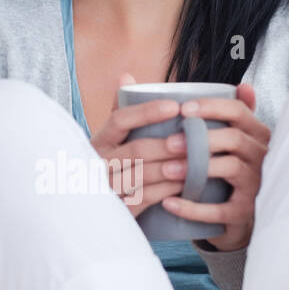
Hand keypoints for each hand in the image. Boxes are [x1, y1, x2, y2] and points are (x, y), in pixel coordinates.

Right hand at [90, 73, 195, 220]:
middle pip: (135, 149)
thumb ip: (120, 112)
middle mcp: (99, 164)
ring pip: (142, 175)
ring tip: (196, 161)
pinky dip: (168, 190)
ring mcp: (107, 189)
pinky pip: (145, 198)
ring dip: (172, 168)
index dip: (147, 112)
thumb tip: (126, 76)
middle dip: (166, 145)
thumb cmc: (110, 168)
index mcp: (98, 142)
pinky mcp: (118, 211)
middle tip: (191, 140)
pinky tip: (186, 184)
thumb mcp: (109, 142)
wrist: (92, 213)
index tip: (175, 107)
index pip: (119, 120)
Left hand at [160, 83, 270, 250]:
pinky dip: (192, 208)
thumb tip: (243, 85)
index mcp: (256, 134)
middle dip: (199, 138)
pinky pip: (219, 210)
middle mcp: (261, 156)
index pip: (239, 111)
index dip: (211, 107)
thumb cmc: (230, 170)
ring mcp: (256, 186)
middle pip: (234, 138)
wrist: (239, 216)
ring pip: (230, 168)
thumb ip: (234, 114)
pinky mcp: (244, 213)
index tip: (183, 109)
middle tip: (168, 142)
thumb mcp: (235, 141)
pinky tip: (168, 203)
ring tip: (166, 170)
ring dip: (195, 169)